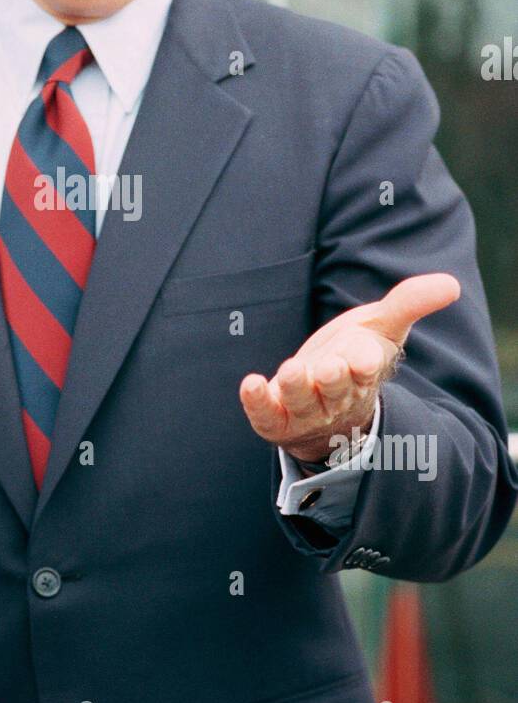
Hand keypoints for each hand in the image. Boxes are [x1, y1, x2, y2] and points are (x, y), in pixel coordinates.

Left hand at [238, 272, 460, 463]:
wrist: (325, 404)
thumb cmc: (353, 357)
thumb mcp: (381, 327)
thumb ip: (409, 304)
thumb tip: (452, 284)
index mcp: (363, 372)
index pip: (367, 368)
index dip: (363, 362)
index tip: (363, 356)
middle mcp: (336, 395)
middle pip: (337, 389)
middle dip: (334, 378)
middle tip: (328, 367)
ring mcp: (305, 409)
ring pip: (303, 403)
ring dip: (296, 388)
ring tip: (289, 372)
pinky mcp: (276, 418)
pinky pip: (266, 415)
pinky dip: (257, 402)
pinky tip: (250, 383)